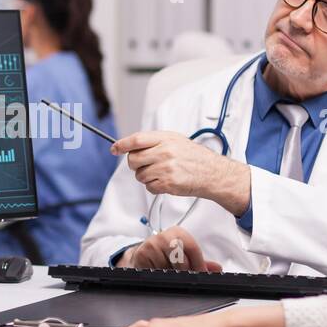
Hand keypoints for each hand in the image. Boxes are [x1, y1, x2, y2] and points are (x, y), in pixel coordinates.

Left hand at [112, 130, 251, 215]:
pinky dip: (153, 186)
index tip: (114, 149)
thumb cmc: (193, 156)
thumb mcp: (175, 140)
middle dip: (134, 164)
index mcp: (165, 139)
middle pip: (133, 160)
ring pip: (139, 175)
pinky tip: (165, 181)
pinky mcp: (168, 184)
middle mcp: (165, 152)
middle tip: (143, 165)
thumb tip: (129, 146)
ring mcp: (166, 169)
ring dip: (145, 177)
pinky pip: (149, 187)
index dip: (122, 144)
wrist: (211, 172)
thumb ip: (154, 141)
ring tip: (160, 173)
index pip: (136, 140)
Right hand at [118, 225, 222, 271]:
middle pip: (181, 260)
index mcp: (178, 233)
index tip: (200, 274)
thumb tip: (216, 268)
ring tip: (168, 273)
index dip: (198, 264)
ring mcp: (151, 245)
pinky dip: (158, 277)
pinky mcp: (141, 255)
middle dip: (184, 272)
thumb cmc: (165, 255)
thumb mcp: (184, 255)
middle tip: (183, 277)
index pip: (192, 247)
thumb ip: (201, 262)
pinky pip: (155, 272)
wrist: (141, 256)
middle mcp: (164, 236)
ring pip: (168, 268)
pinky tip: (158, 272)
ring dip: (170, 275)